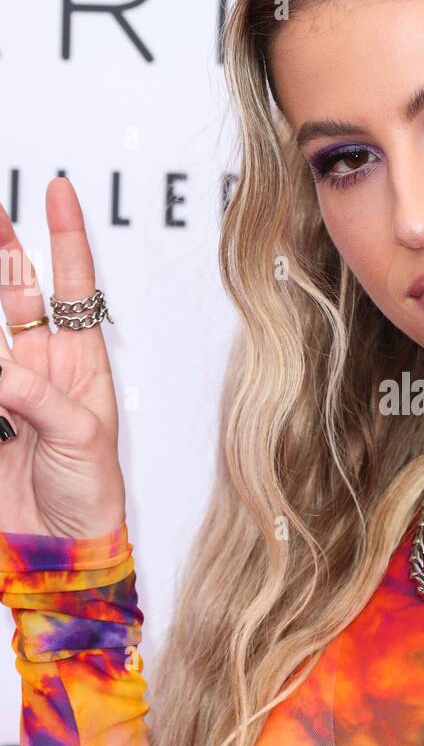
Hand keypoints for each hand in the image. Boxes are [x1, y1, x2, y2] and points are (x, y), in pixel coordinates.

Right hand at [0, 177, 126, 537]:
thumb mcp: (82, 440)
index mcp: (80, 365)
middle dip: (0, 245)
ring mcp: (3, 390)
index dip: (67, 237)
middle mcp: (39, 367)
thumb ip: (40, 399)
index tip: (59, 190)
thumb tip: (1, 371)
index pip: (74, 286)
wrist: (61, 555)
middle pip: (13, 291)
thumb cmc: (92, 499)